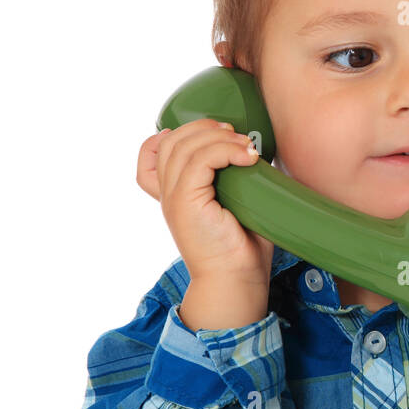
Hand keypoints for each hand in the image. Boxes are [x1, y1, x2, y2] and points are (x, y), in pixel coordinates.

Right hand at [136, 118, 276, 284]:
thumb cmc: (242, 247)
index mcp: (175, 195)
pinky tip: (247, 157)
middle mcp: (169, 194)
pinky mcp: (185, 202)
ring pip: (185, 146)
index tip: (211, 134)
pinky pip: (199, 160)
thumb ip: (234, 178)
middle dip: (206, 128)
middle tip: (238, 136)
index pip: (152, 154)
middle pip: (171, 141)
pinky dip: (225, 150)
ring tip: (248, 147)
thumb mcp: (236, 205)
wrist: (235, 279)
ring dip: (221, 138)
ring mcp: (174, 198)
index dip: (173, 135)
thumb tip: (257, 151)